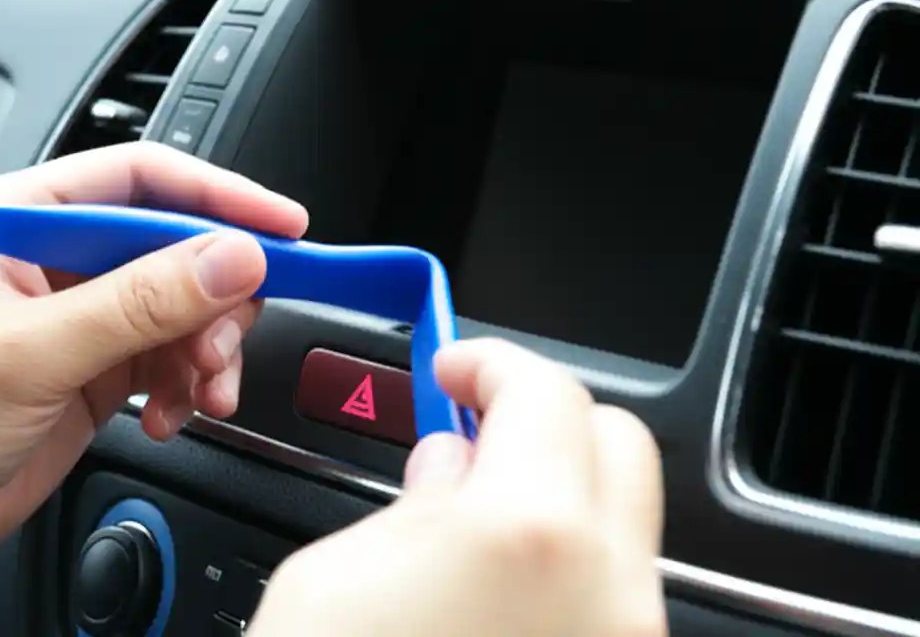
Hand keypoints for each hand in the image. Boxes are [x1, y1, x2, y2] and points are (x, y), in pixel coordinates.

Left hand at [0, 141, 306, 573]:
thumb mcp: (29, 354)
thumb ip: (139, 302)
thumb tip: (232, 257)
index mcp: (22, 216)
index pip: (144, 178)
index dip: (221, 196)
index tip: (284, 228)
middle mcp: (55, 258)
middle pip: (177, 246)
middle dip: (217, 297)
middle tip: (224, 348)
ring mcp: (76, 318)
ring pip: (183, 309)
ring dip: (206, 353)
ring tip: (199, 395)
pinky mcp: (90, 372)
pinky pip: (168, 361)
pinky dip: (186, 388)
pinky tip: (169, 417)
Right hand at [249, 339, 665, 636]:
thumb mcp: (335, 573)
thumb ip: (414, 498)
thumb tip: (452, 459)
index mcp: (525, 535)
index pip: (546, 393)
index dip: (494, 362)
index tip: (459, 368)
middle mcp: (604, 592)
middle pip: (617, 443)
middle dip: (546, 417)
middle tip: (477, 427)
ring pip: (622, 524)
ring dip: (557, 491)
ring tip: (475, 516)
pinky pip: (609, 595)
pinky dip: (564, 563)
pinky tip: (494, 586)